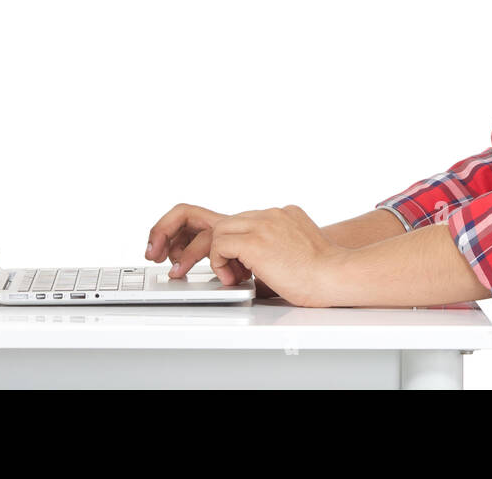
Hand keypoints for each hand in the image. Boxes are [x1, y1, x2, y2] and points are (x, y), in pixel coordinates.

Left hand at [146, 203, 346, 305]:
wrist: (336, 276)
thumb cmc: (319, 275)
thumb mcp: (288, 257)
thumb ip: (262, 255)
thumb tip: (237, 271)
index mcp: (276, 216)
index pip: (230, 219)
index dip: (202, 235)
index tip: (184, 251)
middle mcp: (267, 214)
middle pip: (209, 217)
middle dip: (175, 233)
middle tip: (155, 252)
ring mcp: (262, 222)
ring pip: (214, 231)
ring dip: (195, 256)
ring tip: (185, 273)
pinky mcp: (256, 239)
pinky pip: (220, 244)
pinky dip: (218, 263)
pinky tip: (233, 277)